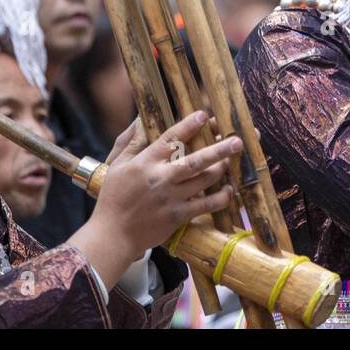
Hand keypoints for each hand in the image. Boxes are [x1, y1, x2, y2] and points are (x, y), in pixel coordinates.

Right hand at [69, 111, 239, 288]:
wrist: (112, 235)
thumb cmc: (113, 198)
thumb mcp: (117, 165)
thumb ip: (131, 141)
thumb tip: (141, 118)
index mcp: (145, 163)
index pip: (170, 139)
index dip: (189, 126)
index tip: (204, 115)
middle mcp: (161, 178)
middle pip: (196, 160)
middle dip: (219, 149)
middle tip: (237, 141)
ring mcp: (172, 198)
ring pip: (204, 180)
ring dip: (221, 169)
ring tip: (233, 160)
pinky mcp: (178, 216)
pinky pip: (206, 205)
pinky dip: (221, 198)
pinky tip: (229, 190)